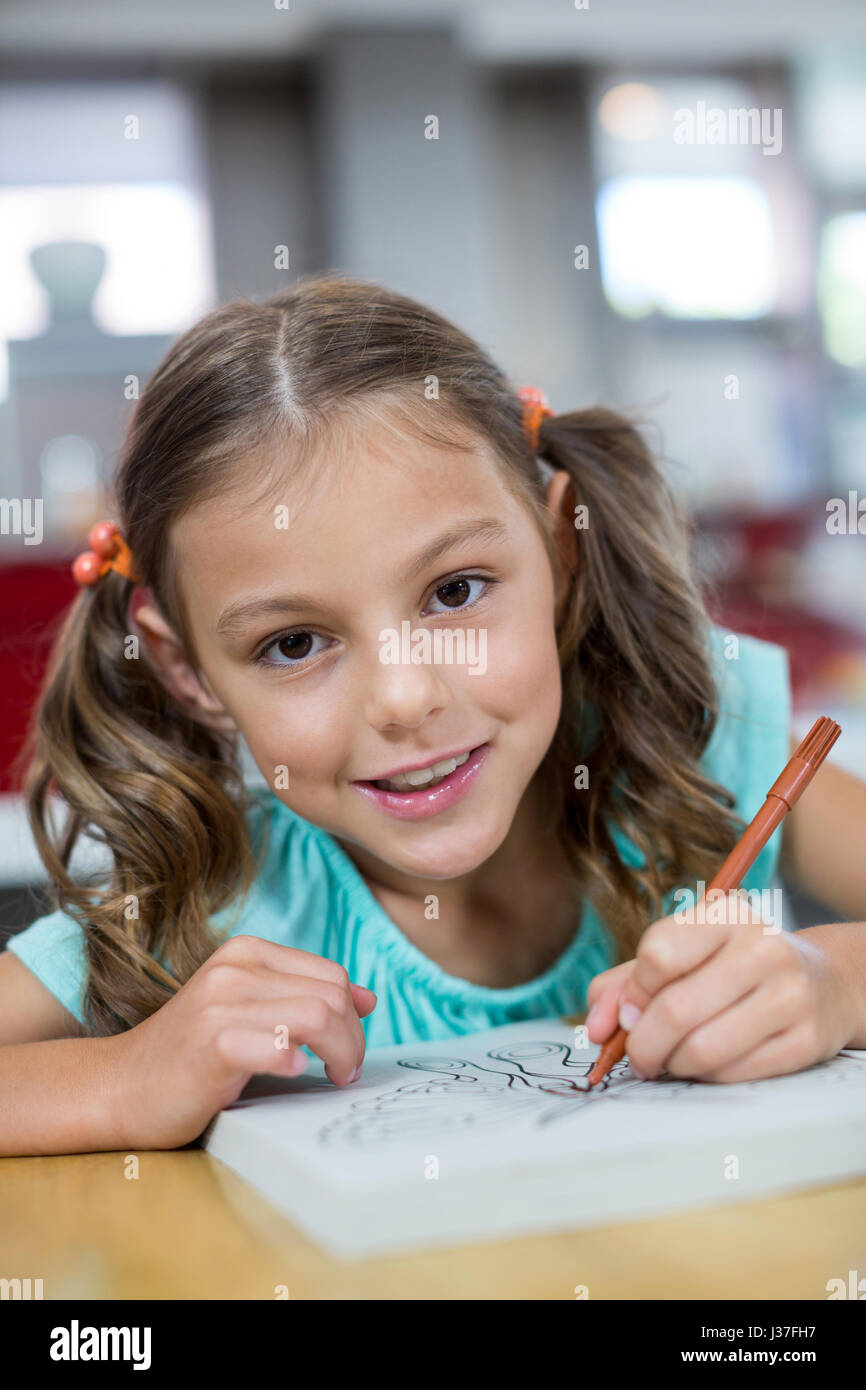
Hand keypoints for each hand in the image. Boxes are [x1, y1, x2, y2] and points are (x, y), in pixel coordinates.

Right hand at [110, 935, 376, 1147]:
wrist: (117, 1088)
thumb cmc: (188, 1056)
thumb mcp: (250, 1013)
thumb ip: (303, 998)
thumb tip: (368, 998)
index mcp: (246, 952)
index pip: (331, 974)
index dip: (352, 1016)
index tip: (347, 1050)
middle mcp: (234, 968)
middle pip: (331, 995)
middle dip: (352, 1040)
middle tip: (344, 1073)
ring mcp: (220, 1003)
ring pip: (318, 1016)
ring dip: (339, 1054)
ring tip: (331, 1079)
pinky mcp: (211, 1042)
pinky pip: (277, 1045)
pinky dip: (294, 1061)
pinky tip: (292, 1073)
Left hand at [585, 892, 857, 1082]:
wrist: (822, 983)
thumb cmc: (730, 968)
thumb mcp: (681, 956)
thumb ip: (624, 984)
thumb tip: (598, 1028)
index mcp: (725, 916)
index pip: (659, 954)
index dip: (631, 995)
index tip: (626, 1016)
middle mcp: (761, 948)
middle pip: (675, 1010)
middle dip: (642, 1045)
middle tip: (639, 1056)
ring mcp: (788, 994)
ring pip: (701, 1049)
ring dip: (672, 1065)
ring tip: (671, 1060)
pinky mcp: (804, 1041)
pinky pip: (732, 1073)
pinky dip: (706, 1077)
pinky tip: (707, 1064)